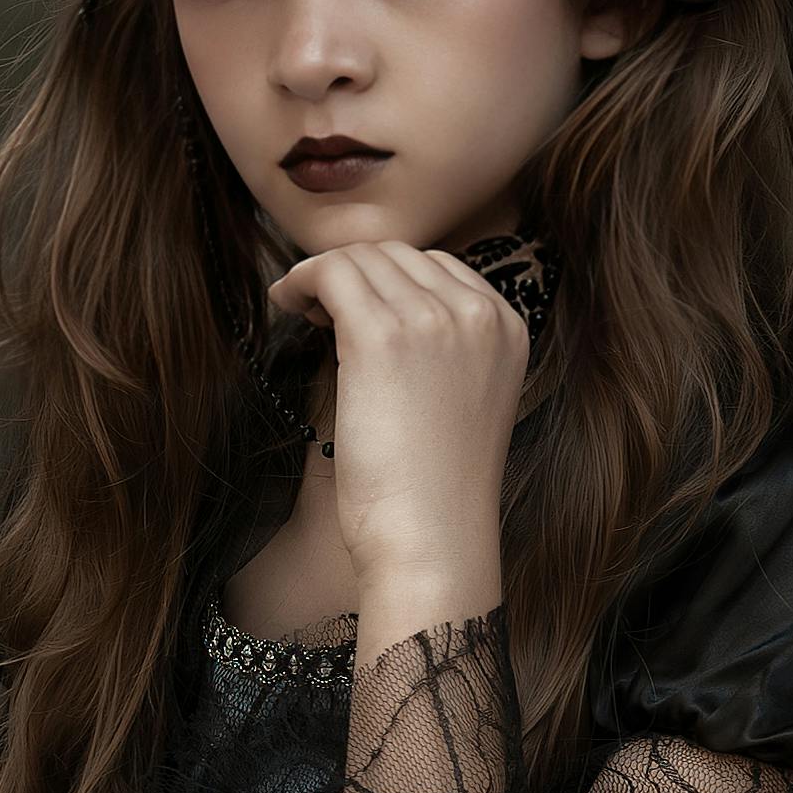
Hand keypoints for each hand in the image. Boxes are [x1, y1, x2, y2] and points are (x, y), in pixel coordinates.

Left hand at [265, 241, 528, 627]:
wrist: (433, 539)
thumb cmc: (433, 491)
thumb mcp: (458, 403)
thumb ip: (438, 352)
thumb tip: (369, 311)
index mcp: (507, 328)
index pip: (437, 265)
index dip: (386, 279)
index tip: (352, 308)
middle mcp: (479, 314)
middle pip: (397, 254)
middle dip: (353, 273)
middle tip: (319, 309)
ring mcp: (435, 320)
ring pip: (362, 258)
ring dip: (322, 276)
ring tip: (302, 310)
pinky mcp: (383, 337)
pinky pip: (332, 272)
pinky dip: (301, 279)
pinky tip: (285, 303)